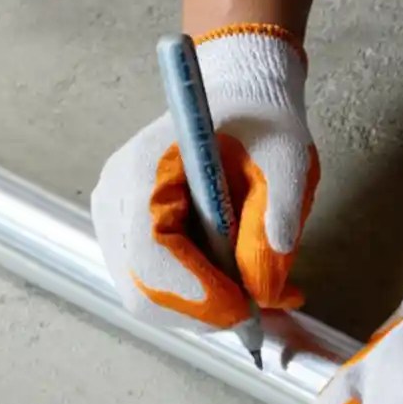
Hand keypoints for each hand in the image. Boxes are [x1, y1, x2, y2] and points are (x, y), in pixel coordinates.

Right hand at [91, 24, 319, 331]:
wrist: (238, 92)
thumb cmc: (259, 121)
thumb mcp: (286, 162)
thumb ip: (276, 222)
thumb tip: (264, 292)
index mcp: (145, 170)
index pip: (151, 258)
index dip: (198, 295)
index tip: (248, 308)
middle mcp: (116, 197)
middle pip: (142, 290)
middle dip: (202, 311)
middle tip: (256, 308)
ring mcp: (116, 217)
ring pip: (145, 296)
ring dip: (199, 307)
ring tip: (249, 291)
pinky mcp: (126, 232)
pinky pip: (150, 284)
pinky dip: (192, 294)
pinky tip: (227, 279)